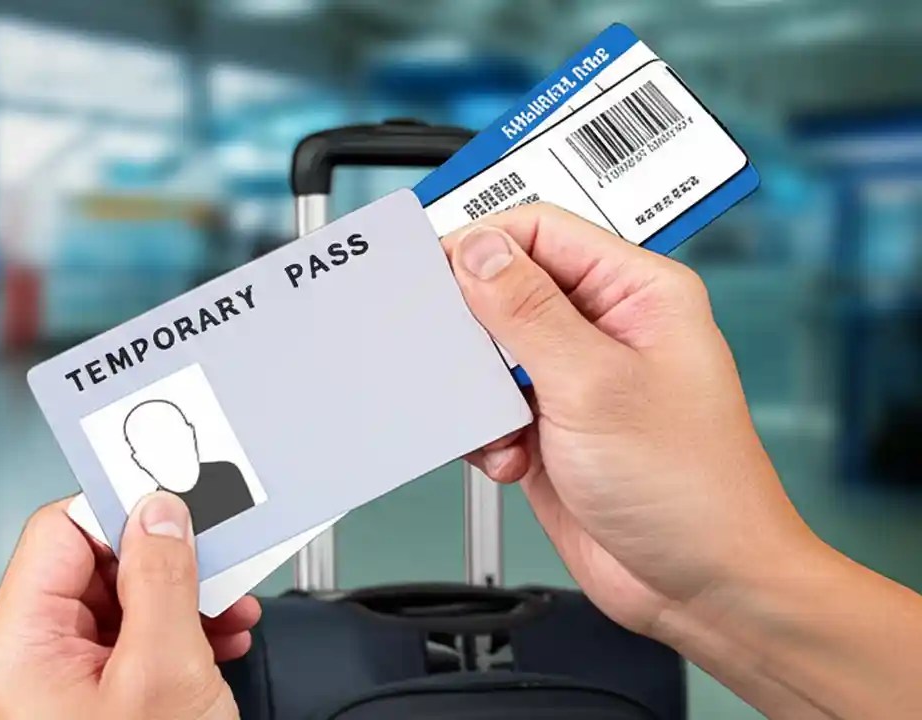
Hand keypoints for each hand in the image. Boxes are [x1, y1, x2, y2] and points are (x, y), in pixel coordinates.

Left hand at [0, 492, 254, 718]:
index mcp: (15, 645)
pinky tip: (217, 640)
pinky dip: (174, 636)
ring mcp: (53, 689)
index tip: (174, 500)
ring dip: (179, 600)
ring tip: (228, 611)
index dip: (121, 510)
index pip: (60, 532)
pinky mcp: (86, 707)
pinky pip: (126, 646)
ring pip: (118, 606)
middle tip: (216, 561)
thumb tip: (157, 512)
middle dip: (165, 563)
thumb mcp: (164, 669)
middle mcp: (23, 663)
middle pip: (93, 569)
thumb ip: (162, 577)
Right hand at [442, 204, 813, 637]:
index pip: (541, 232)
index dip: (483, 244)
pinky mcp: (550, 427)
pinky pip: (490, 408)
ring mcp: (575, 379)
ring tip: (499, 422)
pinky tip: (512, 459)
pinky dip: (485, 433)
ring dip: (479, 390)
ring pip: (490, 353)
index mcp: (637, 292)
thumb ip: (527, 313)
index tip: (432, 269)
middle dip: (474, 326)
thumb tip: (477, 250)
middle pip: (508, 290)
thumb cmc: (691, 491)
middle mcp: (606, 327)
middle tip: (452, 353)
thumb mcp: (594, 386)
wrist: (702, 587)